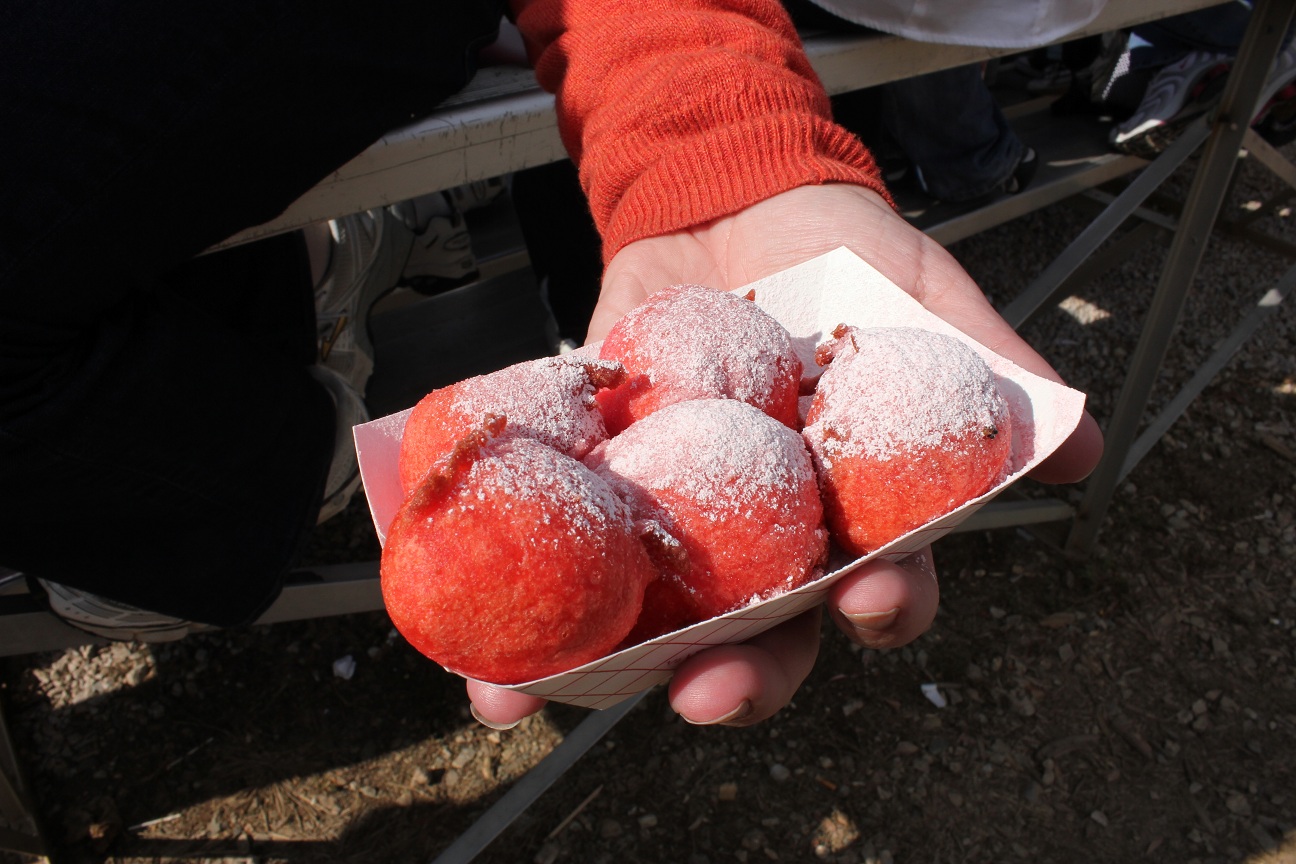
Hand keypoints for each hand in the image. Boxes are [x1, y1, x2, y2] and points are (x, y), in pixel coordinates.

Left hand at [467, 183, 1103, 728]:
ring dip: (604, 666)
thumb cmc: (842, 256)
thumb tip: (1087, 447)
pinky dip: (523, 604)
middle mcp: (764, 534)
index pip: (875, 589)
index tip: (872, 603)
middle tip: (709, 689)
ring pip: (650, 616)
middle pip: (759, 635)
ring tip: (547, 696)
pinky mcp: (601, 481)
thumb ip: (990, 365)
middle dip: (737, 675)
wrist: (730, 193)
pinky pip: (562, 548)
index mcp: (850, 513)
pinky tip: (484, 655)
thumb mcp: (925, 297)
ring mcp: (676, 514)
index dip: (881, 612)